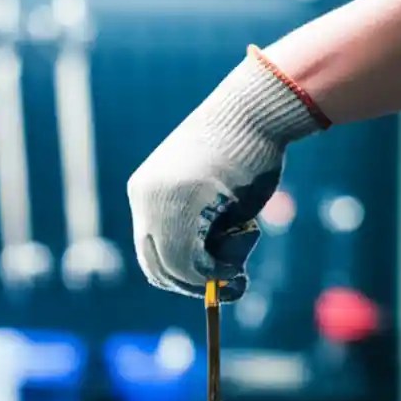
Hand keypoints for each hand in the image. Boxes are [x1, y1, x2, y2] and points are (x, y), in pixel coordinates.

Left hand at [127, 48, 325, 300]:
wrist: (256, 111)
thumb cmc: (244, 151)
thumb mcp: (211, 196)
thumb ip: (200, 231)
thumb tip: (205, 279)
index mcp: (144, 193)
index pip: (150, 253)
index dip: (179, 277)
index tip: (211, 282)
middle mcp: (145, 198)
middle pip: (156, 266)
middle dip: (192, 286)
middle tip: (228, 288)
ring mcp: (161, 201)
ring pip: (174, 267)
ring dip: (209, 279)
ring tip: (239, 266)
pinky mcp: (184, 203)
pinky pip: (190, 258)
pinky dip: (214, 273)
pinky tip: (236, 271)